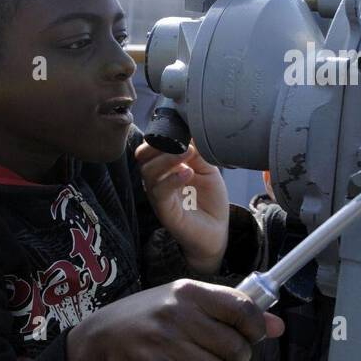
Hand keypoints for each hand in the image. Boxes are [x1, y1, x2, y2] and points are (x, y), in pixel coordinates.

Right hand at [66, 279, 284, 360]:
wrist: (104, 335)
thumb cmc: (153, 314)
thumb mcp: (189, 301)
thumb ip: (233, 311)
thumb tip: (278, 327)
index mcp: (189, 291)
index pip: (242, 309)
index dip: (256, 328)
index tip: (253, 334)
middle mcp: (177, 314)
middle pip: (234, 347)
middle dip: (238, 356)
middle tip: (227, 354)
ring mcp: (164, 342)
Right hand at [136, 140, 227, 272]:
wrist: (216, 231)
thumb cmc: (210, 201)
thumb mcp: (208, 170)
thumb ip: (199, 153)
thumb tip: (191, 133)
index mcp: (166, 168)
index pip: (151, 148)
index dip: (159, 137)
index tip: (178, 129)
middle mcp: (158, 180)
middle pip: (143, 157)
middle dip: (158, 145)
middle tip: (180, 141)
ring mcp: (158, 195)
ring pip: (149, 172)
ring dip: (168, 159)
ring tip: (187, 153)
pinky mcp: (163, 210)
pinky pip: (160, 192)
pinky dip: (172, 180)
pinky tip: (188, 173)